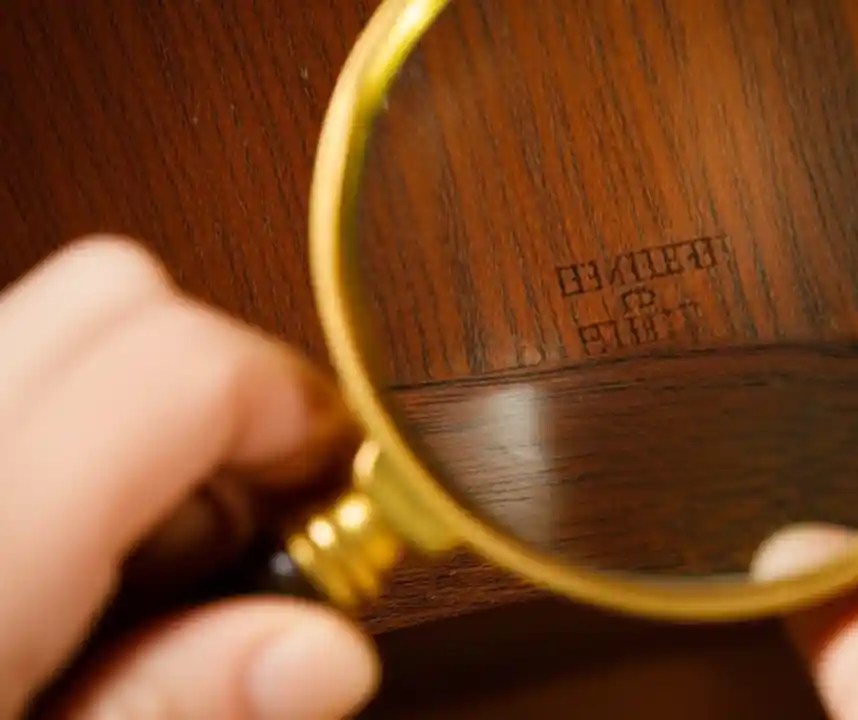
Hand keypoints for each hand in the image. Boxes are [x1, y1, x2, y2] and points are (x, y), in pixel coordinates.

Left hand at [0, 237, 377, 718]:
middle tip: (244, 514)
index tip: (333, 484)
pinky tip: (71, 548)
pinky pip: (16, 359)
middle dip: (226, 385)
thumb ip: (171, 709)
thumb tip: (323, 653)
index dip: (294, 410)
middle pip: (119, 291)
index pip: (179, 365)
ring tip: (145, 555)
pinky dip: (74, 426)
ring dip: (147, 409)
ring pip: (62, 318)